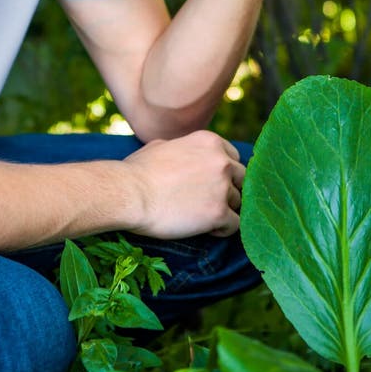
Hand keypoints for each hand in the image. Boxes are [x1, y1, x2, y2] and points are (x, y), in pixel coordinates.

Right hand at [123, 130, 244, 239]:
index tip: (210, 183)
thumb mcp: (162, 145)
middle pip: (241, 180)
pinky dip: (223, 229)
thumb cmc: (138, 170)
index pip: (233, 158)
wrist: (130, 193)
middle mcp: (222, 161)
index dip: (223, 173)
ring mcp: (223, 187)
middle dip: (228, 190)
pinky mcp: (219, 212)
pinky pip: (235, 225)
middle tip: (208, 201)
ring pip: (238, 203)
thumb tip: (182, 151)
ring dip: (224, 210)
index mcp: (210, 141)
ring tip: (202, 217)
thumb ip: (183, 148)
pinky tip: (206, 229)